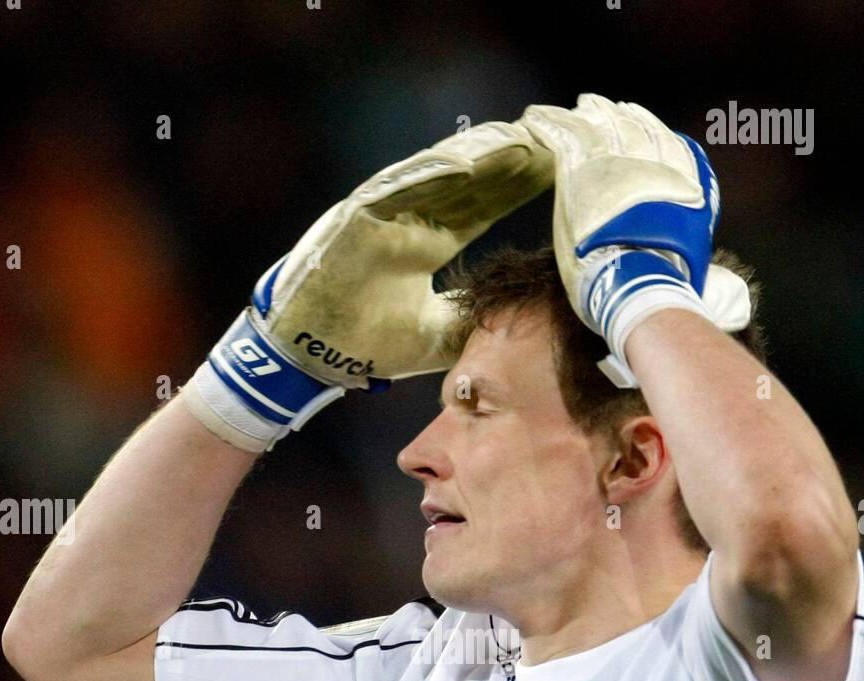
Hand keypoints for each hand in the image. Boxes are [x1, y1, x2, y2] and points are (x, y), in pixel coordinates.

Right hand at [184, 121, 553, 450]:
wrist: (308, 359)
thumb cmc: (363, 349)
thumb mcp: (435, 338)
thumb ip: (470, 323)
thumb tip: (515, 327)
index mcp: (426, 244)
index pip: (481, 207)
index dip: (515, 188)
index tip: (555, 170)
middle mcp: (407, 221)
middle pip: (466, 182)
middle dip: (506, 161)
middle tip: (551, 138)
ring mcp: (381, 214)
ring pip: (437, 175)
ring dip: (476, 157)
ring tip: (519, 139)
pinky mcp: (355, 217)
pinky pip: (397, 187)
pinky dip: (430, 174)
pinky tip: (468, 160)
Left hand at [520, 95, 749, 386]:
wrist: (640, 284)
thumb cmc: (666, 287)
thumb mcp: (690, 260)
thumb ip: (685, 245)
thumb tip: (688, 268)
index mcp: (681, 182)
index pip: (666, 144)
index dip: (649, 130)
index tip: (637, 120)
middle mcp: (652, 164)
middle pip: (632, 128)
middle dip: (616, 117)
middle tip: (601, 107)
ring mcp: (616, 163)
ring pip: (599, 126)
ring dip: (586, 115)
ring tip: (577, 109)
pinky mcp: (581, 170)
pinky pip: (561, 135)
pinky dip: (547, 124)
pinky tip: (535, 119)